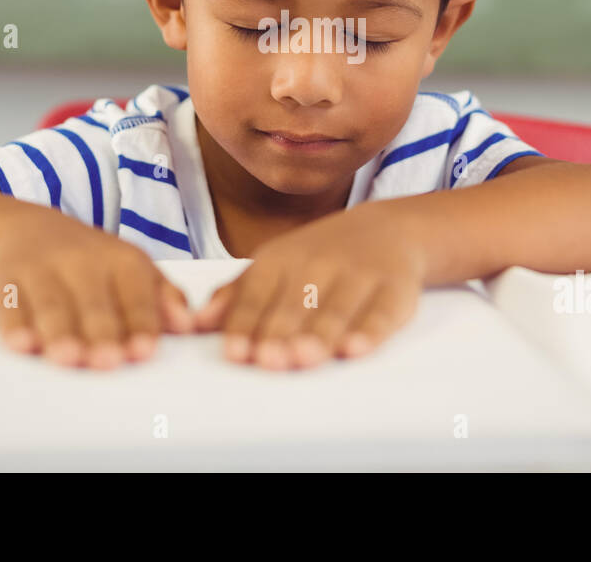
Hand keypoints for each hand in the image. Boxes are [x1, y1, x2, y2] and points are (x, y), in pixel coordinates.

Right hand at [0, 212, 193, 368]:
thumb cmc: (90, 262)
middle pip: (93, 301)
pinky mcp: (2, 279)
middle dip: (102, 331)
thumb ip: (163, 298)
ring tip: (68, 358)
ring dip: (60, 331)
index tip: (144, 351)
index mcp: (121, 259)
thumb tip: (189, 325)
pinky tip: (21, 343)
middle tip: (109, 361)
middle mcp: (81, 260)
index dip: (140, 322)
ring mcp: (40, 268)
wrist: (23, 229)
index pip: (135, 293)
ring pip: (52, 303)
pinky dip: (13, 324)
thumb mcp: (132, 269)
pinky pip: (7, 303)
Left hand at [193, 204, 425, 369]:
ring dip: (320, 334)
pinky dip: (369, 331)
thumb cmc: (319, 258)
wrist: (389, 229)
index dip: (246, 323)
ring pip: (336, 309)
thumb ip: (236, 296)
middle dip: (280, 332)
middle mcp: (319, 263)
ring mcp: (359, 274)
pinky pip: (382, 313)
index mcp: (282, 259)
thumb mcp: (275, 266)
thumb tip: (195, 322)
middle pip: (296, 303)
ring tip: (304, 357)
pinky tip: (355, 349)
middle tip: (267, 361)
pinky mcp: (395, 289)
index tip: (235, 353)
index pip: (258, 293)